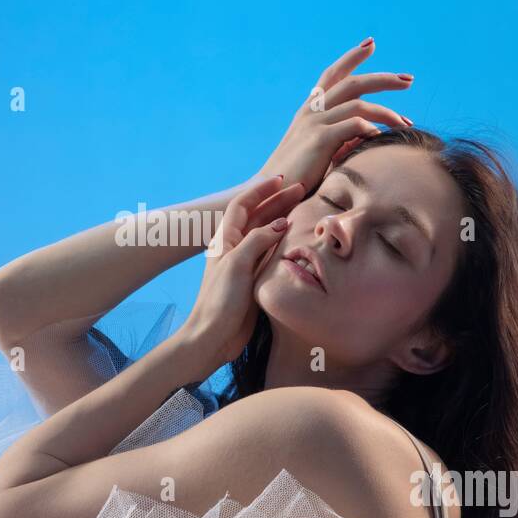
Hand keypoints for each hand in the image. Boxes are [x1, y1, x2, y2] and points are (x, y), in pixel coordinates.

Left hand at [180, 175, 304, 371]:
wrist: (214, 336)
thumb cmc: (220, 300)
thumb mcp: (237, 264)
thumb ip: (258, 240)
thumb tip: (281, 223)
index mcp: (224, 240)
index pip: (242, 205)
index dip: (260, 191)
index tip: (280, 180)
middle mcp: (234, 248)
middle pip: (257, 216)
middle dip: (277, 201)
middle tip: (301, 189)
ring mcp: (244, 263)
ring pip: (265, 233)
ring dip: (282, 218)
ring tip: (303, 207)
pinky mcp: (253, 279)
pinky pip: (270, 253)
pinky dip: (283, 242)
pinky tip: (296, 238)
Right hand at [256, 38, 414, 192]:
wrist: (270, 192)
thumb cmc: (297, 176)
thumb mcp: (320, 149)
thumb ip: (341, 136)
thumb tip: (368, 132)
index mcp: (310, 109)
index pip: (333, 74)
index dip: (351, 57)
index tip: (370, 43)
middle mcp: (311, 110)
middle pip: (353, 82)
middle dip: (383, 79)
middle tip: (409, 79)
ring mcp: (314, 123)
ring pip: (358, 104)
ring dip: (387, 112)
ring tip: (406, 123)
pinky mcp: (318, 139)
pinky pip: (353, 125)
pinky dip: (370, 129)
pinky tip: (381, 138)